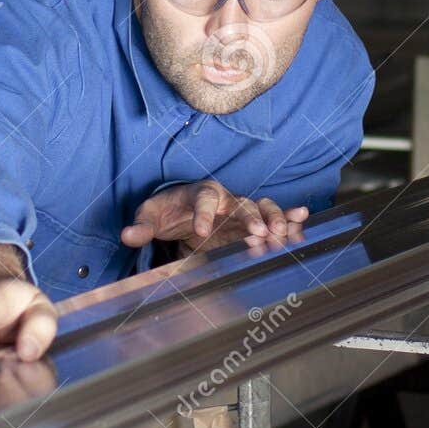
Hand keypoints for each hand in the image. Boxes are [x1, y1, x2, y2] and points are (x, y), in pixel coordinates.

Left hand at [120, 181, 307, 256]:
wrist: (182, 213)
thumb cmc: (167, 211)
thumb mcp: (150, 215)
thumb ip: (141, 225)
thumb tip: (127, 236)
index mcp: (200, 192)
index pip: (203, 198)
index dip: (202, 213)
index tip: (201, 232)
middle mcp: (224, 198)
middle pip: (241, 202)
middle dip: (250, 216)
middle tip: (257, 231)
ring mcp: (240, 211)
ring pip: (262, 209)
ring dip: (273, 220)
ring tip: (281, 234)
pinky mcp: (250, 224)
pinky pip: (272, 219)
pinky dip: (287, 219)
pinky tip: (301, 223)